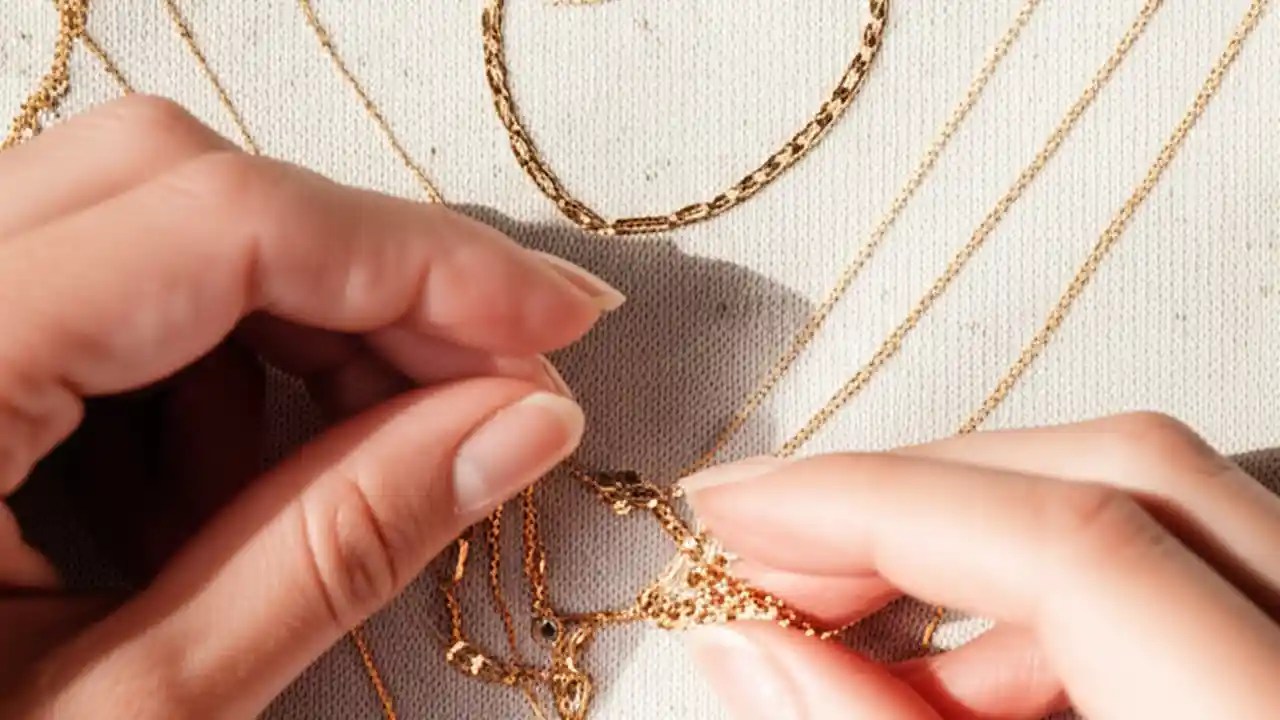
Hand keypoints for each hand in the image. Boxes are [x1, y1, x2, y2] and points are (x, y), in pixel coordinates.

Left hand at [0, 95, 623, 717]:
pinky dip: (197, 361)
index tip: (554, 322)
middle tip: (486, 386)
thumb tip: (523, 423)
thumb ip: (336, 547)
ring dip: (282, 325)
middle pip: (172, 180)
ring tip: (336, 469)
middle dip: (361, 277)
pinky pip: (89, 284)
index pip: (212, 225)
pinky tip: (213, 482)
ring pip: (137, 218)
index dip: (416, 257)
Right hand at [683, 413, 1279, 718]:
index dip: (874, 507)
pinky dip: (1056, 609)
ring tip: (840, 626)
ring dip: (978, 555)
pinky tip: (957, 680)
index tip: (736, 510)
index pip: (1071, 540)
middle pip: (1125, 470)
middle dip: (913, 498)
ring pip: (1165, 504)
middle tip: (769, 549)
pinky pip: (1194, 574)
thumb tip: (744, 649)